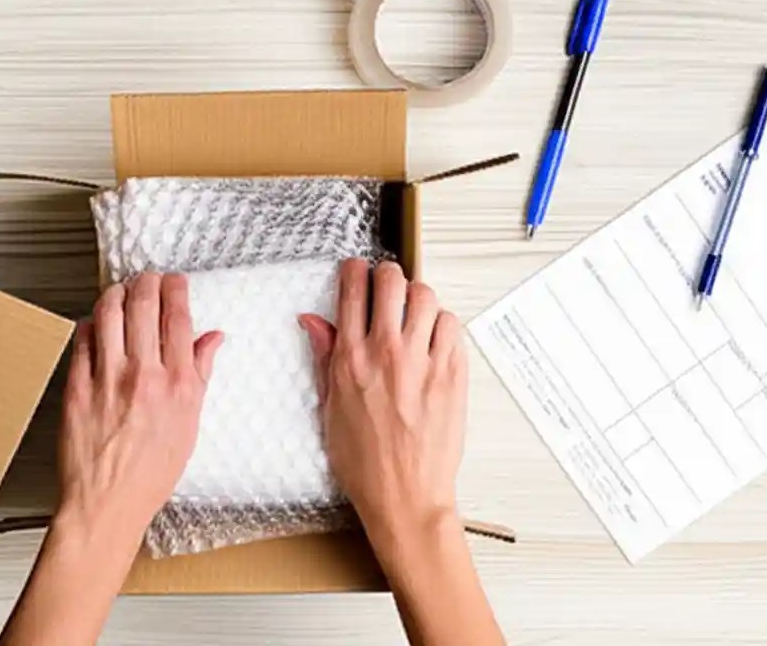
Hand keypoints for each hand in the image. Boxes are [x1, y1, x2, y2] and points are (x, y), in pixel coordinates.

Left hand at [58, 272, 223, 537]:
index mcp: (177, 385)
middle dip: (147, 282)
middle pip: (144, 305)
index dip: (176, 289)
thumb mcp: (189, 424)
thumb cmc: (149, 474)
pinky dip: (91, 323)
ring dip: (116, 293)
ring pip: (109, 313)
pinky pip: (82, 339)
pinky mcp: (76, 387)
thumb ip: (199, 375)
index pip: (178, 317)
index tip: (176, 281)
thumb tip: (212, 340)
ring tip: (120, 291)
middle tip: (148, 278)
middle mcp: (143, 376)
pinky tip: (96, 323)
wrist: (107, 503)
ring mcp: (106, 379)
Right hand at [298, 259, 467, 545]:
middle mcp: (387, 353)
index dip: (354, 271)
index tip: (356, 273)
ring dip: (419, 298)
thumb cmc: (365, 462)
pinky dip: (443, 326)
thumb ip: (324, 358)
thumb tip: (313, 322)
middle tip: (388, 288)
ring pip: (427, 297)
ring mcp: (424, 362)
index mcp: (351, 360)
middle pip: (392, 281)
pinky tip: (434, 342)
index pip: (352, 290)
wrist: (405, 495)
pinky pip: (453, 327)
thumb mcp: (329, 408)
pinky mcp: (453, 375)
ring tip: (415, 314)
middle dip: (388, 276)